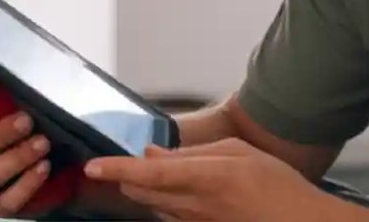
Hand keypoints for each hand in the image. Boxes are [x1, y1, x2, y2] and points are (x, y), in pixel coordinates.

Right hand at [0, 104, 53, 216]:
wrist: (57, 159)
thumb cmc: (32, 124)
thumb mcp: (22, 103)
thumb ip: (13, 93)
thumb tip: (15, 79)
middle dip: (0, 135)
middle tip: (26, 121)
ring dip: (16, 158)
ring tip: (42, 144)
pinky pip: (5, 201)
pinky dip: (25, 185)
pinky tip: (43, 168)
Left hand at [83, 138, 327, 221]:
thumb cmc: (275, 184)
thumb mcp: (236, 153)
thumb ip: (190, 154)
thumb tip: (151, 154)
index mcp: (206, 178)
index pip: (150, 175)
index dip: (118, 170)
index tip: (93, 166)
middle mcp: (194, 205)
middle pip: (141, 193)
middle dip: (125, 176)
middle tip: (123, 158)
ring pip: (151, 206)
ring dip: (141, 188)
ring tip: (150, 172)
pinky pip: (167, 216)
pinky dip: (160, 201)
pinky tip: (175, 189)